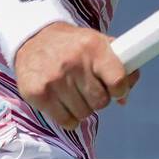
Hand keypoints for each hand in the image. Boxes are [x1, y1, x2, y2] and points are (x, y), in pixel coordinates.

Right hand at [14, 22, 140, 130]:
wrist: (33, 38)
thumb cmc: (72, 45)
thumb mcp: (97, 43)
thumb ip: (118, 66)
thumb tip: (124, 97)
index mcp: (93, 47)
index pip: (118, 81)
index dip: (120, 89)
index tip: (115, 88)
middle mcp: (74, 63)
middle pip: (100, 102)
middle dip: (97, 98)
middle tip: (87, 87)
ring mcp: (54, 80)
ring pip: (83, 114)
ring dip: (81, 107)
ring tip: (72, 91)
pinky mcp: (38, 94)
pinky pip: (66, 121)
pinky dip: (68, 117)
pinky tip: (62, 101)